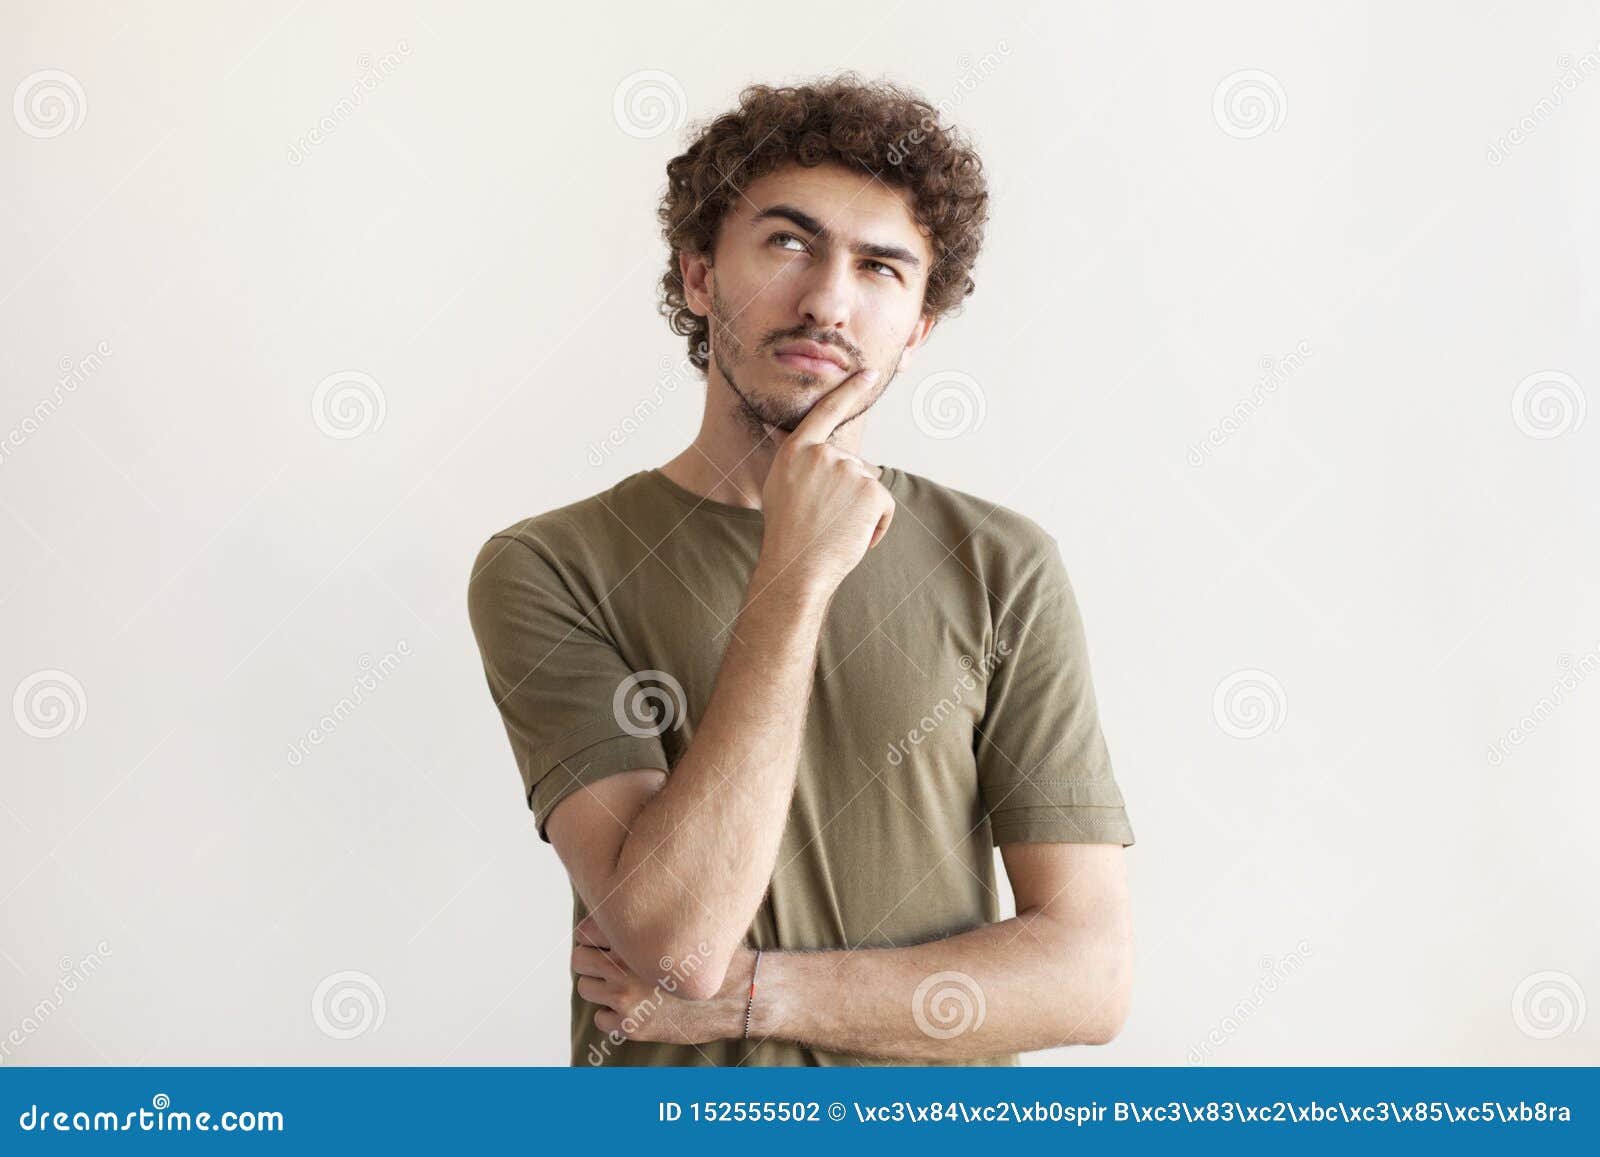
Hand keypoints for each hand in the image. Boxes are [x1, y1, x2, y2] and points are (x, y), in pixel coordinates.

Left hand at [572, 915, 755, 1045]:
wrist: (739, 994)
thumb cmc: (713, 953)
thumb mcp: (684, 921)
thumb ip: (649, 914)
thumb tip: (620, 898)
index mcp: (634, 935)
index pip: (583, 930)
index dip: (591, 933)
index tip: (602, 939)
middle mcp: (625, 966)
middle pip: (578, 959)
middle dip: (590, 960)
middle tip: (607, 962)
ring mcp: (626, 998)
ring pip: (585, 988)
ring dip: (600, 987)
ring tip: (623, 984)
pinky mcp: (632, 1027)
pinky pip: (600, 1019)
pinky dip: (612, 1015)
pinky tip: (635, 1007)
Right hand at [756, 367, 894, 596]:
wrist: (796, 567)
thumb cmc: (785, 533)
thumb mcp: (778, 484)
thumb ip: (791, 456)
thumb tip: (777, 428)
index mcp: (797, 450)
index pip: (827, 410)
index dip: (850, 389)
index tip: (869, 372)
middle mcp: (823, 453)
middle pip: (852, 467)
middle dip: (846, 495)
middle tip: (823, 521)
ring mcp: (849, 471)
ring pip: (868, 489)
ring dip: (860, 513)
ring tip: (834, 531)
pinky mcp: (871, 491)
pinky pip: (884, 508)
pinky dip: (875, 527)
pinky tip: (853, 538)